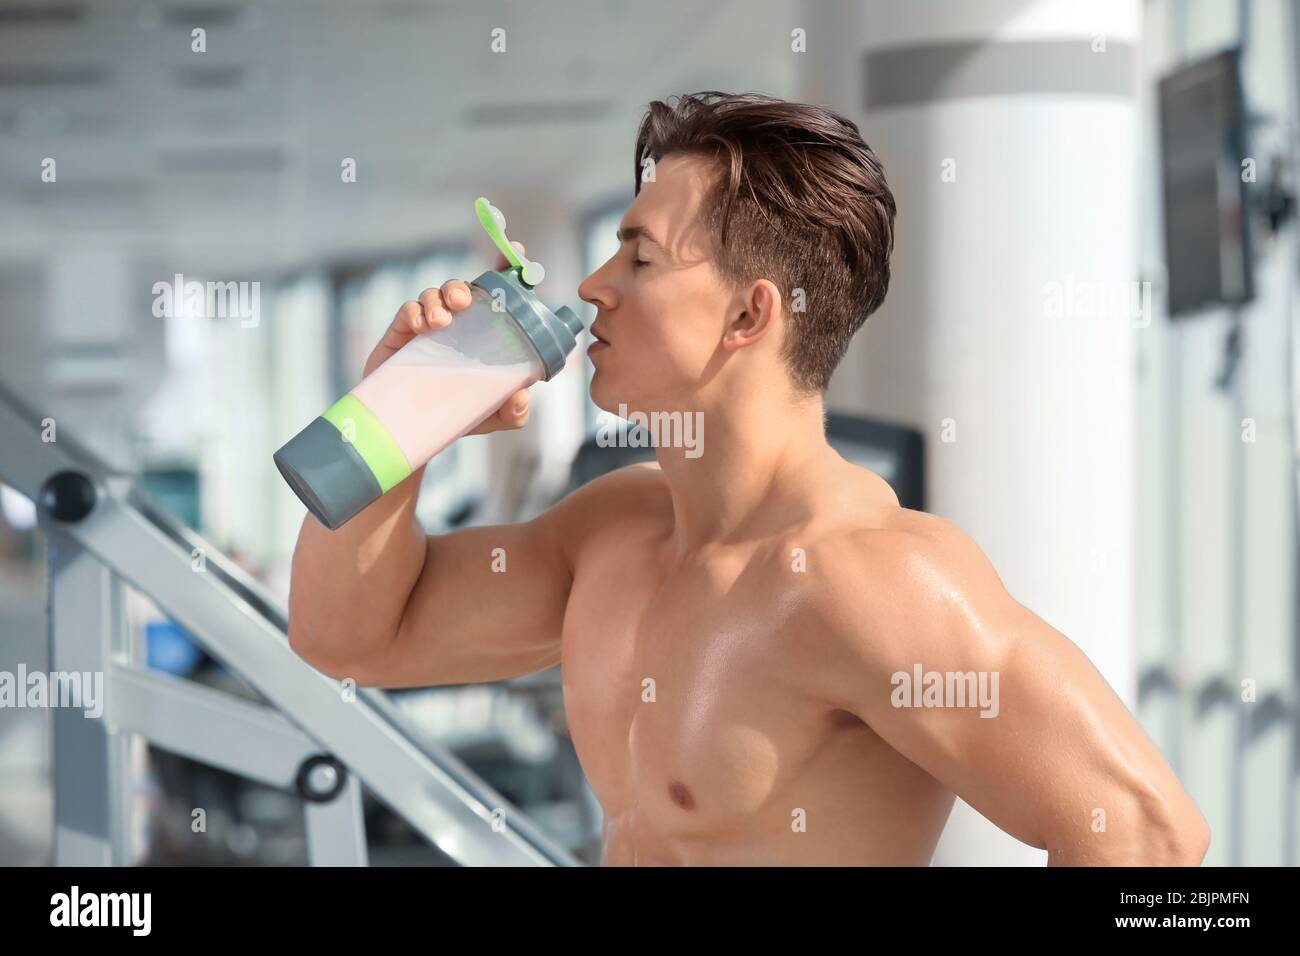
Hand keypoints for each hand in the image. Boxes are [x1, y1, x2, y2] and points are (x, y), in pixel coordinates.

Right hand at [360, 242, 530, 435]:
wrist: (412, 429)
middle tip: (464, 302)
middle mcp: (460, 324)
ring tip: (441, 320)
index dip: (508, 268)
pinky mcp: (402, 334)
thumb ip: (514, 411)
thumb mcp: (495, 416)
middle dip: (464, 287)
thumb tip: (521, 395)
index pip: (499, 294)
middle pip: (464, 288)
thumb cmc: (458, 414)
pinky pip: (408, 310)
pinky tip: (421, 326)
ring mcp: (430, 327)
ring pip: (435, 294)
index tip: (516, 250)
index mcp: (485, 332)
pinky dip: (415, 312)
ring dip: (437, 299)